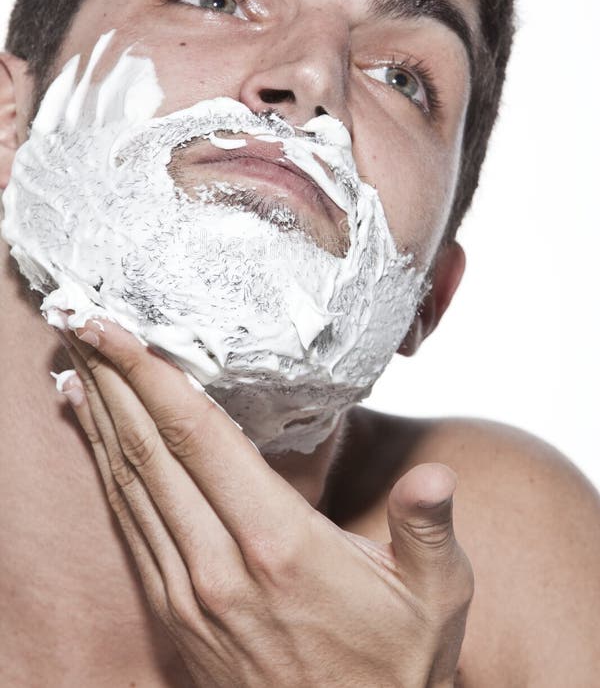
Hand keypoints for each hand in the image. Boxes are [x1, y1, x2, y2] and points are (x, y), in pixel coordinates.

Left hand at [56, 317, 472, 687]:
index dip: (151, 375)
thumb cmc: (395, 665)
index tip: (115, 326)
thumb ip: (428, 529)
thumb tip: (436, 476)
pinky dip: (106, 473)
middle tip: (80, 320)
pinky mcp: (175, 615)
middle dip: (110, 378)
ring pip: (128, 486)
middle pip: (149, 450)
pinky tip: (96, 438)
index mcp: (279, 546)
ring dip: (99, 418)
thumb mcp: (436, 596)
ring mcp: (189, 594)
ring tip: (77, 364)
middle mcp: (219, 566)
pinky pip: (128, 527)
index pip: (198, 437)